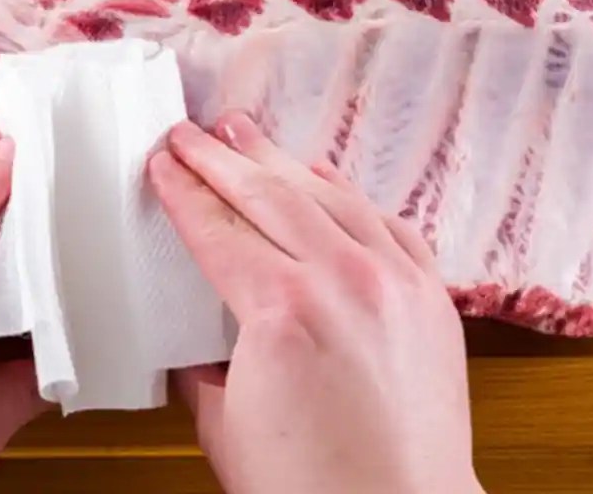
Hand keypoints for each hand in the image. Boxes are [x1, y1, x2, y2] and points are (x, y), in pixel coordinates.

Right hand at [150, 112, 482, 493]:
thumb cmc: (315, 492)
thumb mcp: (224, 426)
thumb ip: (203, 366)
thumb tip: (197, 341)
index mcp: (280, 311)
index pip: (216, 228)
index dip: (182, 191)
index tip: (163, 165)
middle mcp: (343, 281)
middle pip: (266, 194)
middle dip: (219, 159)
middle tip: (190, 134)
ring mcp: (394, 282)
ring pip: (327, 194)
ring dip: (279, 160)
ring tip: (245, 134)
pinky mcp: (429, 297)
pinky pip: (386, 221)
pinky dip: (348, 192)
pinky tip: (323, 175)